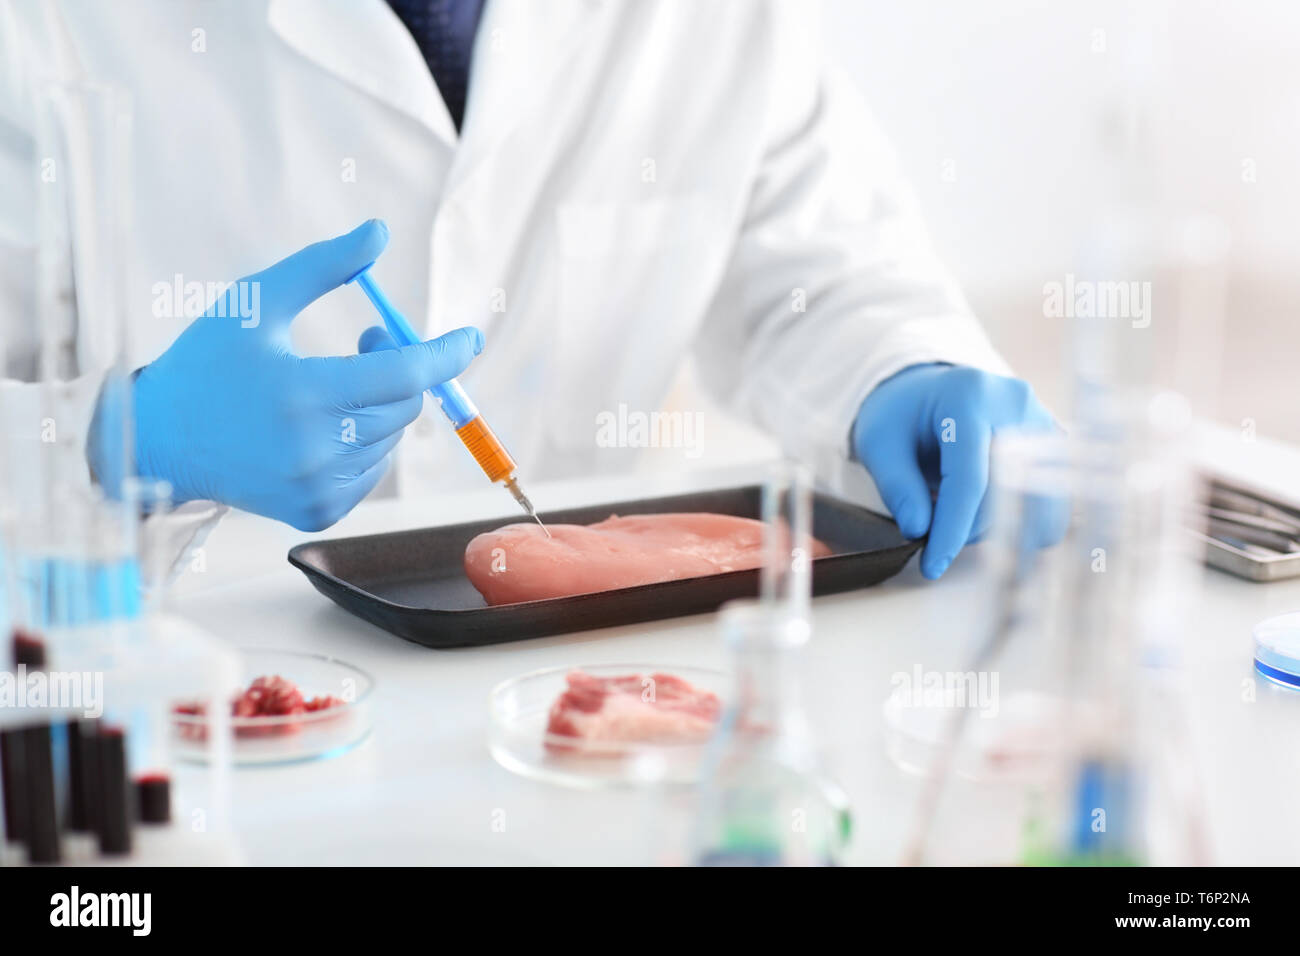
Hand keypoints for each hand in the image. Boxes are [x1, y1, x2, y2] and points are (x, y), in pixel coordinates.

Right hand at [131, 220, 482, 530]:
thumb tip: (380, 232)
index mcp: (301, 392)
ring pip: (390, 438)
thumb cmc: (209, 362)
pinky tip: (321, 427)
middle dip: (399, 368)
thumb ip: (322, 266)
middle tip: (367, 340)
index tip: (470, 337)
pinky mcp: (317, 513)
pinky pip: (372, 469)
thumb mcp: (257, 301)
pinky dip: (362, 444)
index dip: (443, 354)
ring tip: (334, 384)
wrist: (159, 440)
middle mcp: (312, 448)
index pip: (402, 375)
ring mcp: (317, 487)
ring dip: (378, 407)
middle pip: (403, 405)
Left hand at [852, 363, 1054, 578]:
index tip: (934, 565)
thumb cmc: (901, 415)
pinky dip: (1020, 517)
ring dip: (998, 526)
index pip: (970, 478)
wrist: (926, 391)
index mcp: (968, 399)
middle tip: (936, 534)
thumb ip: (898, 487)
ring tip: (959, 517)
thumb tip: (919, 530)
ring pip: (1036, 501)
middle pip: (1005, 493)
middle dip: (970, 529)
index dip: (953, 528)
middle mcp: (1015, 404)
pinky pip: (1050, 496)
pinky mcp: (1055, 442)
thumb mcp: (879, 444)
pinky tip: (988, 515)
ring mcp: (1042, 421)